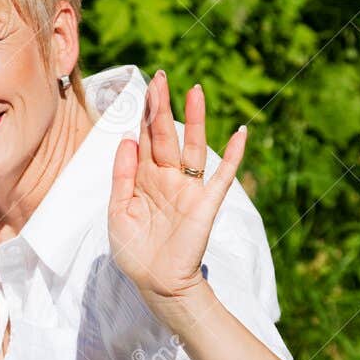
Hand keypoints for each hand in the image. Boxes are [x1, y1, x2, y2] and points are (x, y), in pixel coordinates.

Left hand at [108, 69, 246, 319]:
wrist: (157, 283)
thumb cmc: (135, 251)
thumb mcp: (118, 212)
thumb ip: (122, 176)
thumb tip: (127, 140)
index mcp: (144, 179)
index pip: (144, 141)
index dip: (143, 117)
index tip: (144, 89)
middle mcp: (167, 178)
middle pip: (165, 135)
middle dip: (162, 107)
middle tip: (160, 77)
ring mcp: (188, 188)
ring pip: (193, 146)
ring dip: (195, 119)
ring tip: (195, 91)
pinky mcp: (206, 202)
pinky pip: (222, 175)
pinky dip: (233, 154)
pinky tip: (241, 133)